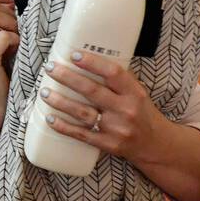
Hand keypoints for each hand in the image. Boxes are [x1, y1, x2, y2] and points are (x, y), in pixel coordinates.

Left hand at [36, 49, 163, 163]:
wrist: (155, 145)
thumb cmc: (142, 114)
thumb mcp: (138, 93)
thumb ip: (119, 81)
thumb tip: (90, 61)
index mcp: (134, 93)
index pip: (113, 73)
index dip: (93, 63)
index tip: (74, 55)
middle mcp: (125, 109)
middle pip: (92, 90)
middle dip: (67, 78)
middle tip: (50, 68)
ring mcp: (115, 129)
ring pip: (82, 112)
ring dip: (60, 102)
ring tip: (44, 92)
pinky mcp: (107, 144)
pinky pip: (81, 134)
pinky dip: (63, 126)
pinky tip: (50, 118)